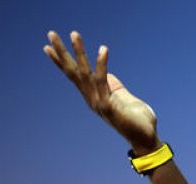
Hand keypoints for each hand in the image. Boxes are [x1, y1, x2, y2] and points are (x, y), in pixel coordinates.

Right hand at [43, 31, 160, 153]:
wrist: (147, 139)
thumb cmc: (137, 120)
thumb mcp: (124, 98)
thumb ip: (115, 86)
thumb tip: (107, 74)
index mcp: (95, 96)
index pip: (75, 76)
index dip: (62, 61)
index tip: (48, 46)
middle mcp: (92, 99)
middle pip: (73, 72)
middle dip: (62, 53)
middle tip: (50, 33)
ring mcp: (99, 103)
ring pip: (85, 73)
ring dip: (79, 52)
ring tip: (74, 34)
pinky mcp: (109, 107)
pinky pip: (103, 82)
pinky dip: (102, 65)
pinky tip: (103, 49)